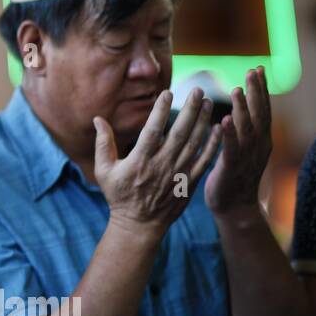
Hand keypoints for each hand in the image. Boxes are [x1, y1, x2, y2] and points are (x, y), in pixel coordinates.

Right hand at [94, 87, 220, 237]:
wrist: (139, 225)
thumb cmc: (119, 196)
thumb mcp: (104, 171)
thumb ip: (103, 144)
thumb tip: (98, 119)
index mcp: (139, 161)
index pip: (152, 131)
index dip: (160, 111)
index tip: (167, 92)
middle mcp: (161, 166)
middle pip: (179, 133)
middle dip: (189, 110)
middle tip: (197, 90)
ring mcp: (178, 175)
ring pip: (194, 144)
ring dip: (202, 121)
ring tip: (207, 102)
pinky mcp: (189, 182)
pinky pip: (204, 160)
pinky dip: (212, 144)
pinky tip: (217, 128)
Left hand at [205, 66, 272, 215]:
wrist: (235, 207)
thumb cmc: (234, 175)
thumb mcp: (242, 149)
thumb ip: (241, 130)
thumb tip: (234, 110)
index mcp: (260, 140)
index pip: (262, 109)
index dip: (261, 89)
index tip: (259, 68)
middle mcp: (257, 146)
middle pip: (259, 114)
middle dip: (256, 91)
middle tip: (253, 70)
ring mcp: (246, 157)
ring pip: (246, 129)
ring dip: (242, 109)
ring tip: (238, 90)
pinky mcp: (231, 168)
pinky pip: (231, 148)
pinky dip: (229, 134)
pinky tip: (224, 120)